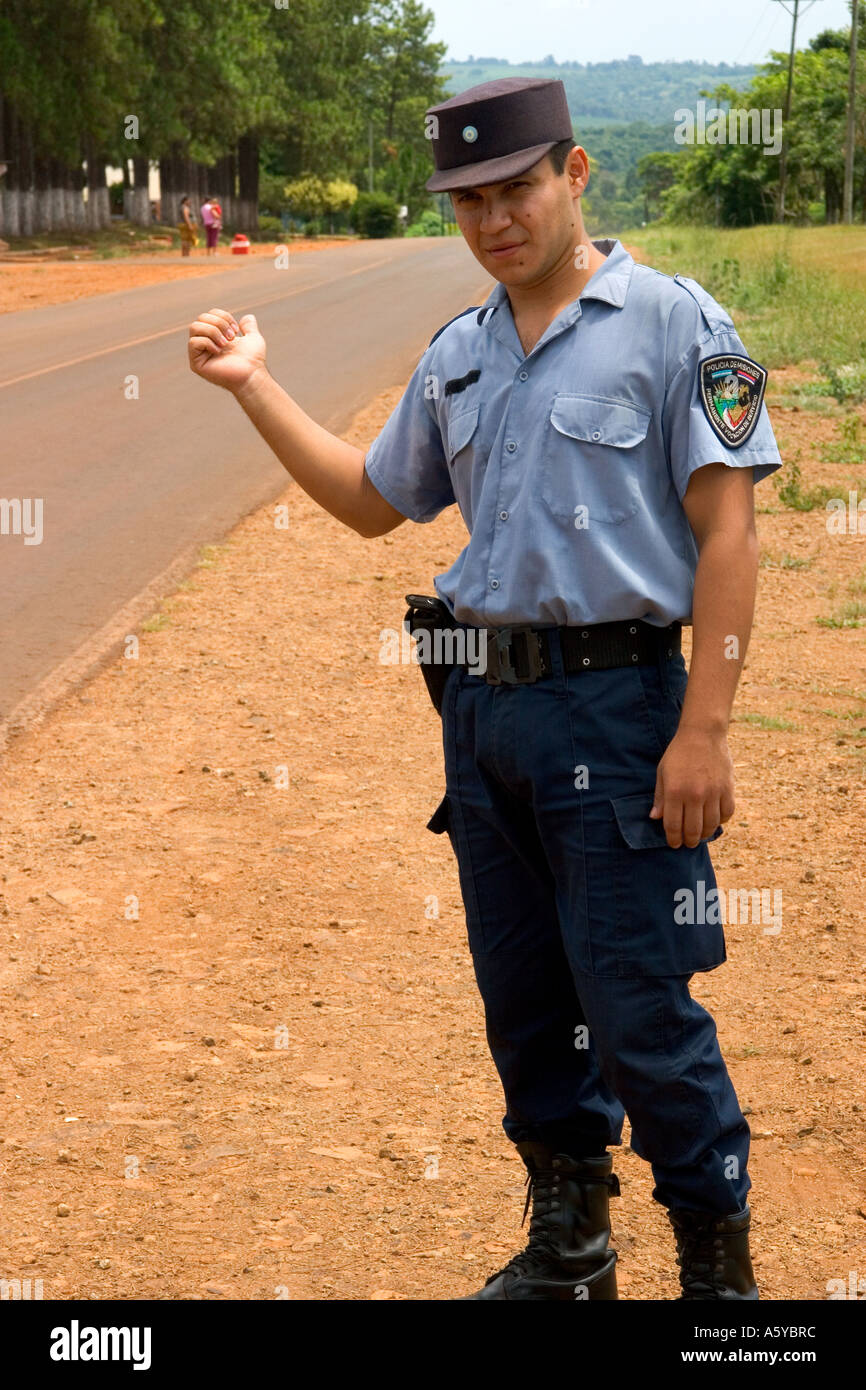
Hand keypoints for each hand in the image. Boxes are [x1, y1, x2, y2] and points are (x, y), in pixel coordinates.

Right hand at [188, 308, 266, 394]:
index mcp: (216, 337)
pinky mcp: (196, 364)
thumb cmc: (253, 360)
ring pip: (194, 327)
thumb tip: (248, 317)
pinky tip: (218, 351)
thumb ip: (249, 327)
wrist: (252, 375)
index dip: (223, 316)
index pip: (209, 314)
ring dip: (213, 331)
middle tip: (231, 337)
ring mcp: (200, 354)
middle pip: (201, 318)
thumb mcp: (253, 338)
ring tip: (225, 344)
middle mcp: (205, 344)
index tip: (236, 330)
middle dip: (219, 323)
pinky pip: (193, 342)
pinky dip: (207, 342)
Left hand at [649, 726, 734, 848]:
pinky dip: (721, 821)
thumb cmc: (679, 753)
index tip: (674, 844)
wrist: (702, 734)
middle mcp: (695, 795)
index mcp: (675, 791)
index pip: (673, 825)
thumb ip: (660, 797)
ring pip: (711, 824)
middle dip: (689, 841)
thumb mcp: (662, 773)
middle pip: (693, 830)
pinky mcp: (728, 788)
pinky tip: (714, 819)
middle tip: (688, 843)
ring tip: (700, 834)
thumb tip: (655, 818)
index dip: (673, 839)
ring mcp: (713, 792)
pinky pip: (727, 813)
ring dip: (705, 834)